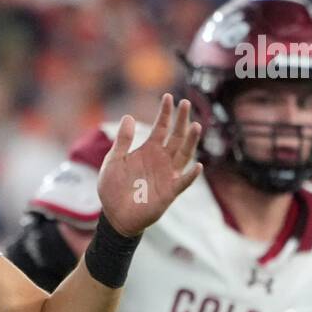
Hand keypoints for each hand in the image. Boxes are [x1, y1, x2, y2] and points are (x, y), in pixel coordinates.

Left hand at [97, 93, 202, 236]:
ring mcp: (167, 175)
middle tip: (185, 103)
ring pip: (183, 155)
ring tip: (195, 126)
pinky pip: (182, 183)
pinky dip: (190, 176)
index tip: (169, 97)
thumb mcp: (113, 161)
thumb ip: (123, 141)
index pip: (161, 128)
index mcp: (148, 150)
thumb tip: (128, 116)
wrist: (114, 215)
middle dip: (181, 120)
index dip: (166, 113)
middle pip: (176, 137)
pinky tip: (197, 166)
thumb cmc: (113, 188)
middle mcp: (161, 160)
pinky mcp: (169, 192)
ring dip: (190, 142)